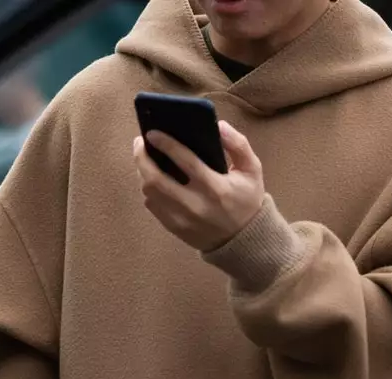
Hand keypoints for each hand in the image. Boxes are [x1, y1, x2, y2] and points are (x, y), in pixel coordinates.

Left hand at [134, 120, 266, 252]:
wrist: (243, 241)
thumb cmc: (246, 199)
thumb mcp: (252, 170)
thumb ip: (238, 144)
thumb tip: (218, 125)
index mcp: (216, 188)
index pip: (185, 162)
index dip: (166, 145)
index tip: (152, 133)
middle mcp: (195, 205)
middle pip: (156, 180)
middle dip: (142, 158)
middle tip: (139, 142)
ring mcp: (182, 219)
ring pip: (150, 193)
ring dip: (141, 172)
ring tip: (142, 157)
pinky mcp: (174, 228)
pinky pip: (152, 206)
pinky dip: (147, 188)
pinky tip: (148, 176)